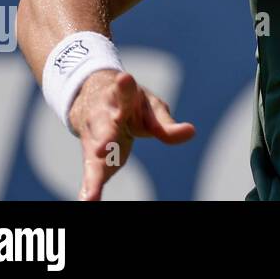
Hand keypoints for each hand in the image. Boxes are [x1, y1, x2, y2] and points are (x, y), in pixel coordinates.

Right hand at [69, 70, 194, 200]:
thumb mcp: (150, 109)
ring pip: (93, 151)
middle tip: (103, 149)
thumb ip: (166, 124)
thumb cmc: (130, 106)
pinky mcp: (90, 156)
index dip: (124, 86)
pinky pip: (90, 172)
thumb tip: (191, 132)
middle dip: (103, 137)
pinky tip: (88, 201)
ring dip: (93, 169)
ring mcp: (93, 137)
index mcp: (120, 98)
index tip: (125, 78)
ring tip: (93, 190)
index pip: (123, 92)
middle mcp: (102, 116)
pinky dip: (89, 187)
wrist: (92, 102)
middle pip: (103, 126)